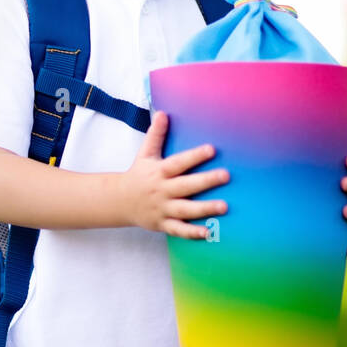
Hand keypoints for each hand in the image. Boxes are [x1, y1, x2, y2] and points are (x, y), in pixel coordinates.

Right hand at [121, 110, 229, 238]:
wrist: (120, 201)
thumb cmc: (138, 174)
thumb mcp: (145, 153)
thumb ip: (156, 134)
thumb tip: (163, 113)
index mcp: (159, 171)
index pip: (179, 163)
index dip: (195, 156)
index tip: (212, 149)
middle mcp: (162, 190)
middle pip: (186, 186)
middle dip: (206, 181)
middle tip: (226, 175)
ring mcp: (163, 208)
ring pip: (185, 210)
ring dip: (205, 209)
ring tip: (224, 206)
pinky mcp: (163, 224)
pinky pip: (178, 230)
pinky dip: (192, 233)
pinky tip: (209, 233)